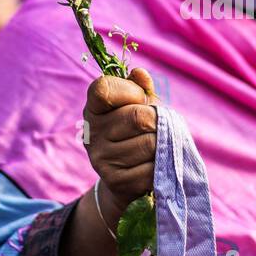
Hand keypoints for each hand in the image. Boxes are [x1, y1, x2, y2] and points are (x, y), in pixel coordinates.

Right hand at [83, 68, 157, 223]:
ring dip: (163, 145)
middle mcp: (91, 133)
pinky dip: (161, 166)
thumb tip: (140, 74)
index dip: (130, 90)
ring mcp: (101, 159)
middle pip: (138, 117)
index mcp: (94, 109)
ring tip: (157, 148)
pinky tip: (154, 166)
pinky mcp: (115, 181)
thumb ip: (140, 89)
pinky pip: (152, 169)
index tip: (141, 98)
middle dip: (158, 121)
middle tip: (159, 127)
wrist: (127, 179)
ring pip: (150, 144)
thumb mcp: (139, 106)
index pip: (104, 89)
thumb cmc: (137, 134)